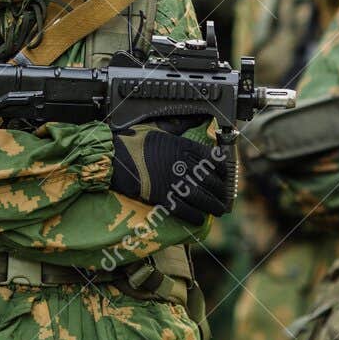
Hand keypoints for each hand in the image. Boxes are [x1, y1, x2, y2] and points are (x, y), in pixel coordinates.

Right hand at [110, 126, 232, 223]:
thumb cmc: (134, 141)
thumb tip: (192, 121)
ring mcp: (175, 183)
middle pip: (211, 181)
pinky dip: (195, 216)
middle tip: (223, 198)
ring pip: (202, 198)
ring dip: (213, 206)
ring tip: (217, 210)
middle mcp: (184, 165)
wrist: (114, 158)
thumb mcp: (158, 128)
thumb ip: (177, 127)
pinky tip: (200, 218)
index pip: (213, 160)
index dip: (222, 170)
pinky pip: (186, 210)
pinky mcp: (164, 198)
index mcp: (184, 147)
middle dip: (220, 192)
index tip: (224, 176)